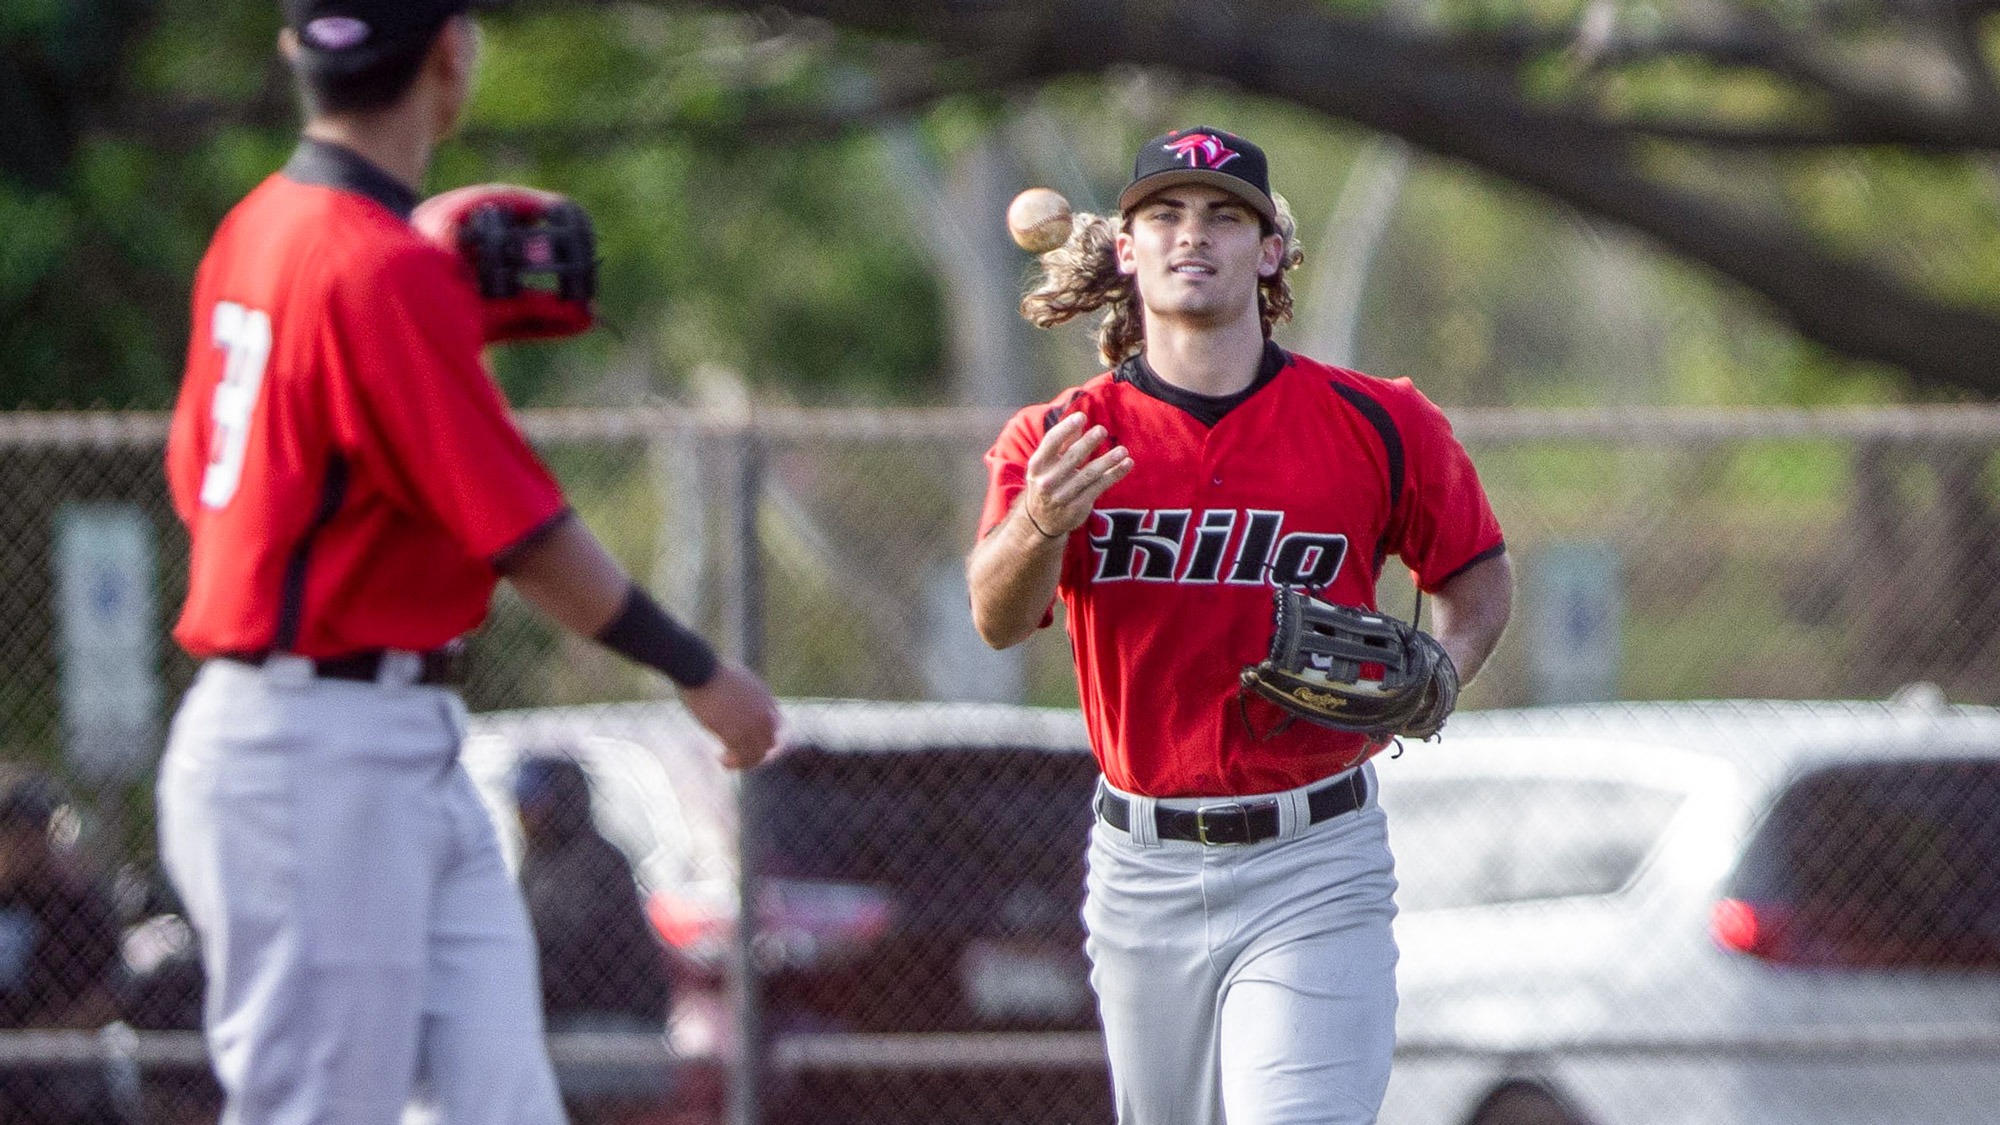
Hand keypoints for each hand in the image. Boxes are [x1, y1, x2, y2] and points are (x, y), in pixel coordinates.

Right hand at [681, 659, 781, 769]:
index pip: (777, 725)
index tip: (752, 743)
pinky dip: (731, 762)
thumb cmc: (711, 671)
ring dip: (743, 761)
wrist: (701, 671)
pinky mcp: (734, 734)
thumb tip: (739, 698)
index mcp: (765, 698)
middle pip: (769, 743)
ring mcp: (750, 725)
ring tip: (728, 761)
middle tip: (741, 756)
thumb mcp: (739, 678)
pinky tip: (721, 760)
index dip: (765, 737)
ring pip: (756, 754)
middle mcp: (763, 713)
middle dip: (756, 752)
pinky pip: (739, 756)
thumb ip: (746, 692)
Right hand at [1022, 412, 1133, 538]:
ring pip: (1089, 474)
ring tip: (1122, 450)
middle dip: (1088, 443)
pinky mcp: (1077, 506)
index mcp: (1038, 465)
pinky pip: (1100, 487)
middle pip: (1071, 457)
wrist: (1040, 521)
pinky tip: (1127, 464)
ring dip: (1108, 460)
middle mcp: (1047, 481)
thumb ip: (1062, 445)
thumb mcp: (1047, 465)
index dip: (1066, 428)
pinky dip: (1115, 474)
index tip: (1081, 417)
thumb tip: (1079, 423)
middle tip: (1102, 430)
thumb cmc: (1047, 483)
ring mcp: (1062, 495)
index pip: (1051, 442)